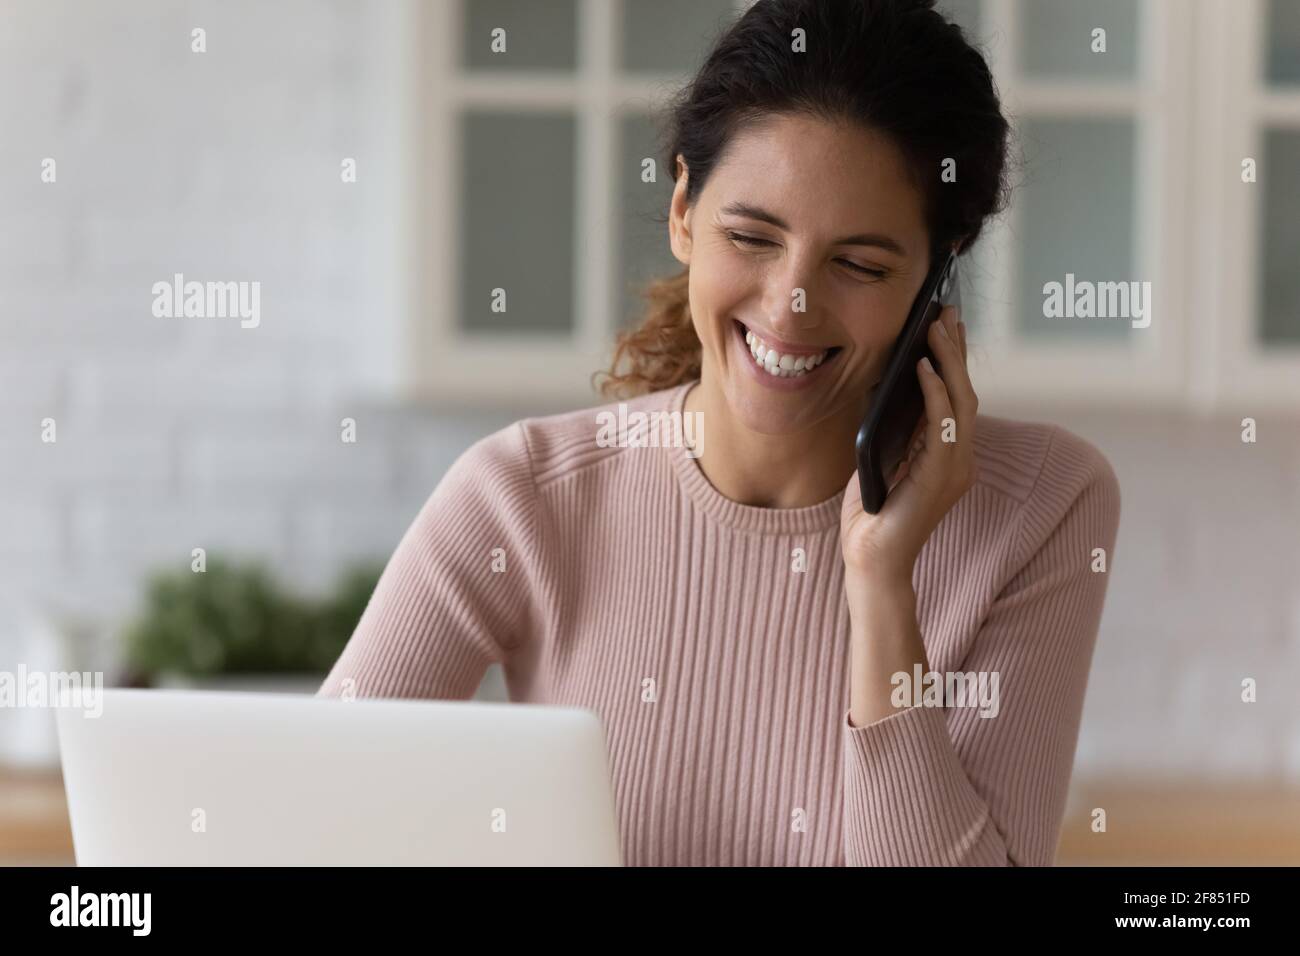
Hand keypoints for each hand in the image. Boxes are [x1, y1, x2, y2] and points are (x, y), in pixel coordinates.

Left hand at [840, 305, 977, 583]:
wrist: (871, 562)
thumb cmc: (873, 514)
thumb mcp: (882, 458)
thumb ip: (895, 427)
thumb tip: (888, 380)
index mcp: (948, 455)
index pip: (956, 398)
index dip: (954, 359)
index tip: (945, 323)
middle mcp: (960, 459)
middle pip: (965, 393)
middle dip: (956, 350)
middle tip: (946, 312)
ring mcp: (955, 469)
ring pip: (960, 402)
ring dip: (949, 362)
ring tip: (935, 328)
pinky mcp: (941, 477)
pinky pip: (943, 425)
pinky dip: (935, 393)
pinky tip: (924, 368)